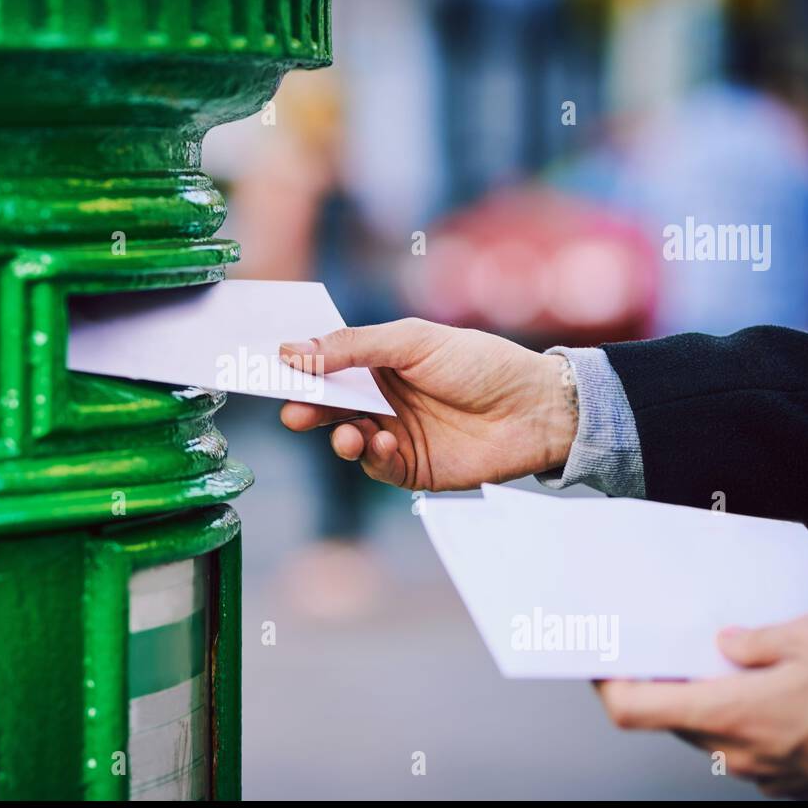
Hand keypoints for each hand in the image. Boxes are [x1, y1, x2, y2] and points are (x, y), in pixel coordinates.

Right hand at [278, 319, 576, 490]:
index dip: (299, 366)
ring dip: (338, 436)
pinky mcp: (410, 467)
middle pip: (328, 403)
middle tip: (292, 410)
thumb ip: (354, 347)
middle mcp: (382, 396)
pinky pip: (375, 465)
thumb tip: (293, 349)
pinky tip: (380, 442)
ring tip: (347, 433)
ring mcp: (394, 432)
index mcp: (379, 360)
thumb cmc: (482, 363)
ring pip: (345, 437)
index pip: (327, 362)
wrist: (536, 410)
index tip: (271, 368)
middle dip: (307, 406)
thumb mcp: (414, 341)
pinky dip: (370, 455)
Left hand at [596, 615, 807, 798]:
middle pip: (669, 719)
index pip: (632, 709)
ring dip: (706, 699)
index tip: (596, 657)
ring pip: (708, 733)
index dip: (603, 682)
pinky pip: (746, 747)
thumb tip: (727, 641)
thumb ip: (757, 638)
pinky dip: (743, 718)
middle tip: (665, 644)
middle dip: (661, 683)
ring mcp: (764, 773)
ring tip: (727, 658)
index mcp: (730, 715)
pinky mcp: (791, 781)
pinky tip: (768, 688)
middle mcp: (737, 753)